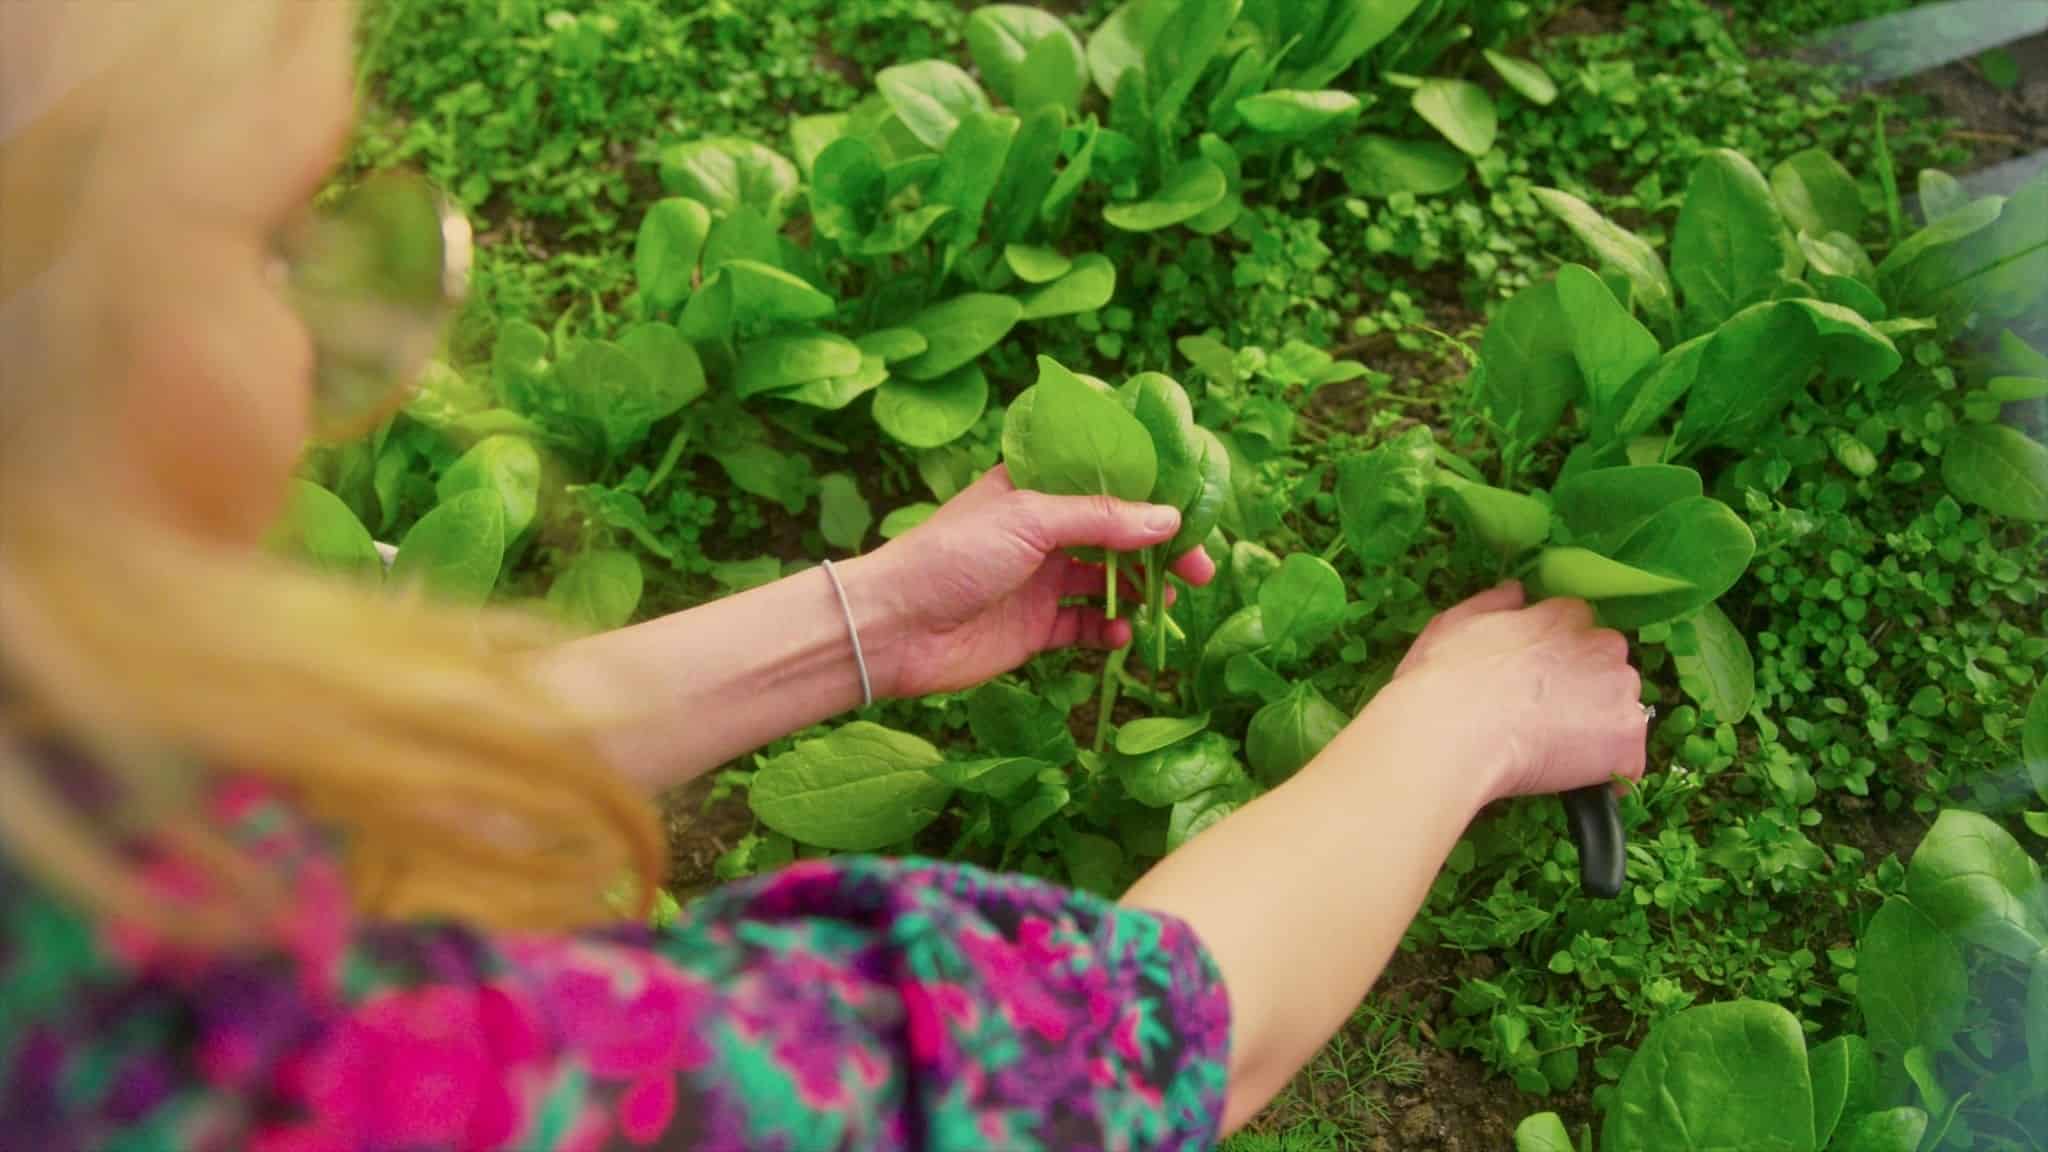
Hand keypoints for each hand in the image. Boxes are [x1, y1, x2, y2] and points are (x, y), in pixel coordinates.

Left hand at [850, 467, 1215, 698]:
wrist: (895, 629)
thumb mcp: (1030, 520)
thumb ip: (1101, 519)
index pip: (1103, 478)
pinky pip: (1086, 628)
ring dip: (1140, 590)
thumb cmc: (952, 555)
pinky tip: (1118, 636)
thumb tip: (1168, 519)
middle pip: (1116, 533)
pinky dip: (1108, 632)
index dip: (1148, 488)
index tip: (1190, 501)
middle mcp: (1041, 531)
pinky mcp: (1035, 629)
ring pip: (1107, 581)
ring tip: (1163, 602)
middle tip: (1199, 567)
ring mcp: (1039, 581)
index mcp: (1034, 487)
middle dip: (1158, 548)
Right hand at [1376, 582, 1647, 805]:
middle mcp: (1603, 646)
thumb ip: (1495, 603)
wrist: (1452, 734)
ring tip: (1554, 750)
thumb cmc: (1445, 678)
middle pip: (1608, 667)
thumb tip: (1516, 592)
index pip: (1580, 628)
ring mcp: (1621, 693)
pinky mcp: (1627, 739)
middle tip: (1543, 716)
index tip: (1536, 678)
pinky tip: (1572, 778)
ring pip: (1620, 711)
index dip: (1559, 656)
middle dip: (1585, 689)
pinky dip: (1606, 772)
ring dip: (1598, 727)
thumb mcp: (1456, 622)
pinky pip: (1627, 760)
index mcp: (1565, 615)